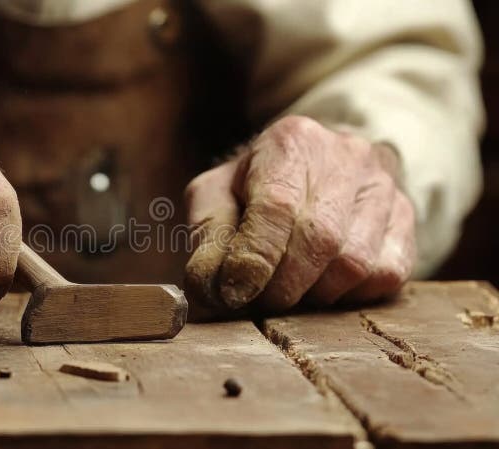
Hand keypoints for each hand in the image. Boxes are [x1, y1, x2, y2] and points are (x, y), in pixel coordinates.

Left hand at [184, 116, 414, 312]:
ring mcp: (384, 189)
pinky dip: (346, 296)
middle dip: (279, 286)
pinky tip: (320, 287)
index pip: (277, 206)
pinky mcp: (407, 223)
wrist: (318, 166)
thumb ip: (208, 235)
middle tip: (252, 302)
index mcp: (293, 141)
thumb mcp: (216, 195)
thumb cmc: (255, 186)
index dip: (254, 258)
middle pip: (318, 239)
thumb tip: (208, 288)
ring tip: (283, 292)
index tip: (232, 293)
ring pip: (354, 264)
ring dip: (311, 295)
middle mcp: (347, 156)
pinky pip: (383, 276)